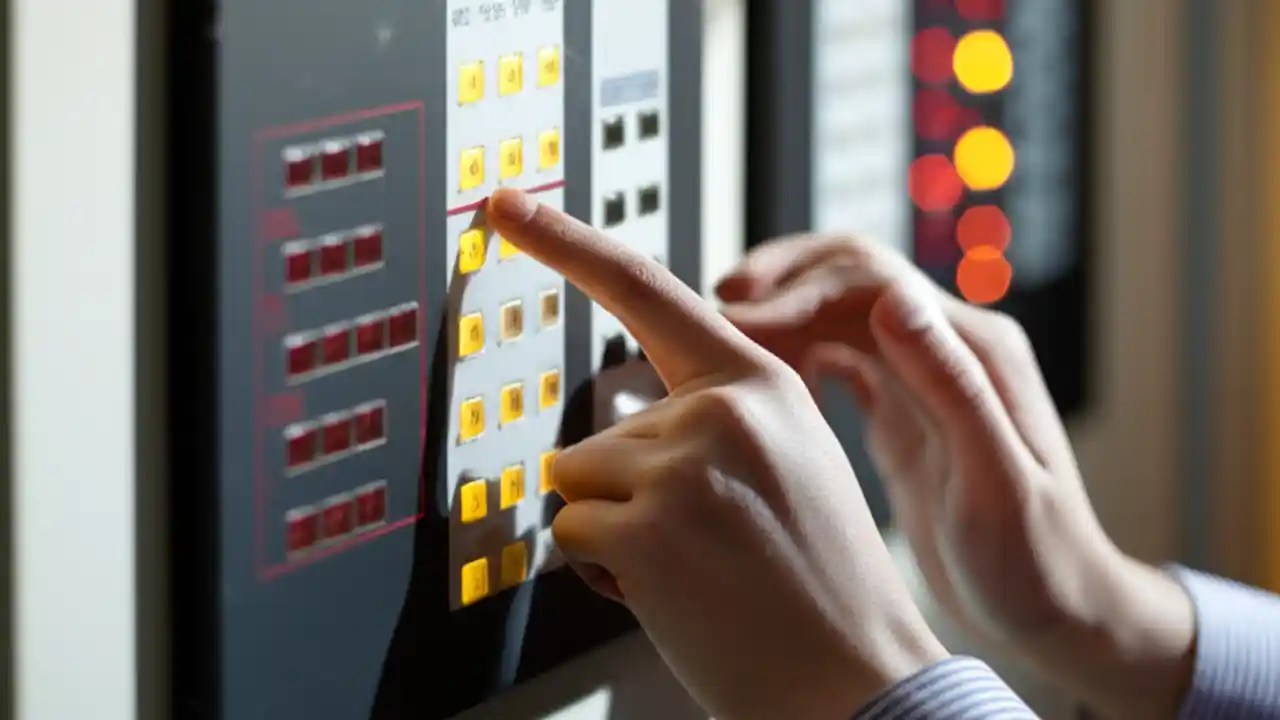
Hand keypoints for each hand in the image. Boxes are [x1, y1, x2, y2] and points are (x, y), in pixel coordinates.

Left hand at [487, 191, 947, 719]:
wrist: (860, 681)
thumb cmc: (822, 586)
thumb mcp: (791, 463)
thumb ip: (717, 419)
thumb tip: (624, 425)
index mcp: (760, 384)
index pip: (645, 290)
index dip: (564, 242)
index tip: (505, 205)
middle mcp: (723, 410)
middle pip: (595, 435)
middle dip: (626, 498)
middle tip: (708, 547)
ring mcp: (685, 466)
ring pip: (573, 484)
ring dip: (615, 535)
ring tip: (698, 571)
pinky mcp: (648, 528)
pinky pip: (570, 535)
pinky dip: (605, 575)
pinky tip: (678, 599)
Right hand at [717, 235, 1195, 719]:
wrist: (1059, 612)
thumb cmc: (1038, 565)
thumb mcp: (1000, 485)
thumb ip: (953, 388)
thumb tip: (891, 301)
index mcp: (975, 350)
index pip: (871, 281)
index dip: (797, 290)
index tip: (733, 320)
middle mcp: (947, 348)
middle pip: (848, 279)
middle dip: (778, 284)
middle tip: (711, 310)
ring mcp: (922, 376)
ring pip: (834, 315)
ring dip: (776, 318)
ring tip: (717, 345)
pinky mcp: (900, 409)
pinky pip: (836, 358)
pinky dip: (790, 357)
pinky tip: (754, 384)